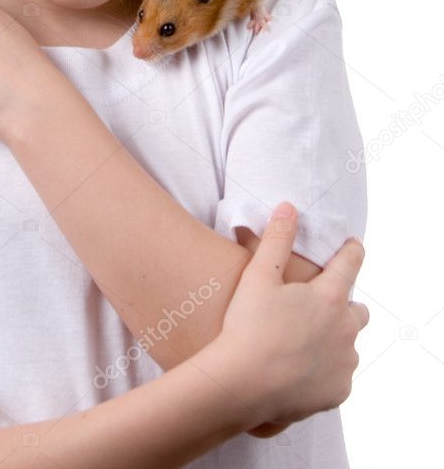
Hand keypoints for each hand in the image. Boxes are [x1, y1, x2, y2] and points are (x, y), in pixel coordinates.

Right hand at [211, 203, 368, 432]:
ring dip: (334, 340)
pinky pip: (339, 376)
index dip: (352, 251)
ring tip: (306, 341)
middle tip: (321, 304)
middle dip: (345, 304)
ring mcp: (343, 363)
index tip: (354, 244)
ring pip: (348, 346)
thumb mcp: (258, 276)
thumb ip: (277, 239)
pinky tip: (303, 369)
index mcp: (329, 298)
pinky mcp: (337, 392)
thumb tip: (289, 207)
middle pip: (358, 311)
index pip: (350, 264)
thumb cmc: (248, 326)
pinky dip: (326, 370)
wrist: (242, 385)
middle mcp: (345, 330)